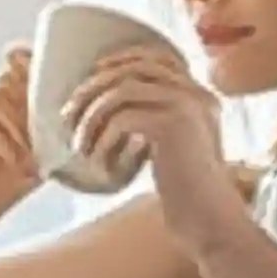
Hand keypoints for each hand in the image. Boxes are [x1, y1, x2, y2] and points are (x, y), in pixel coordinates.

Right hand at [0, 44, 40, 212]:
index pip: (16, 64)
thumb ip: (53, 127)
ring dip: (18, 127)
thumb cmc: (14, 176)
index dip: (27, 60)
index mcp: (8, 97)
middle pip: (7, 78)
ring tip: (30, 152)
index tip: (44, 73)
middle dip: (28, 103)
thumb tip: (78, 110)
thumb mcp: (43, 150)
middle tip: (42, 131)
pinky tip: (15, 162)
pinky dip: (4, 143)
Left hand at [62, 45, 240, 253]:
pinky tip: (102, 167)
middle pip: (132, 69)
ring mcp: (186, 107)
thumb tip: (101, 103)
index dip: (122, 58)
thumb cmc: (184, 192)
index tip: (94, 72)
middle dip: (92, 90)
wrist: (209, 221)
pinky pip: (121, 120)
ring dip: (90, 119)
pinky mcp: (172, 127)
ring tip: (80, 148)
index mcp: (199, 95)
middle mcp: (196, 94)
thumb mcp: (171, 146)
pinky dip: (102, 143)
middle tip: (68, 117)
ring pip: (120, 91)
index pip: (159, 56)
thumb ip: (153, 119)